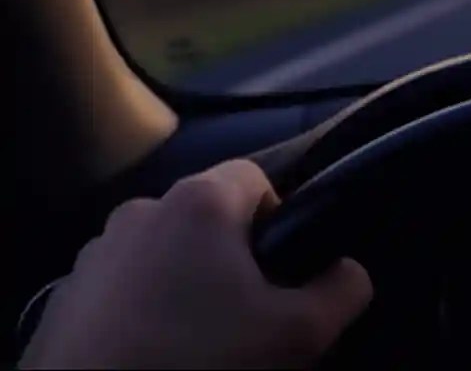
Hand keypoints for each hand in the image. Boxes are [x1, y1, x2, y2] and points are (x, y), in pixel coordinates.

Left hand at [19, 160, 372, 369]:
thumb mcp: (302, 334)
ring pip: (164, 257)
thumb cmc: (201, 363)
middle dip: (232, 262)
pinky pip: (123, 291)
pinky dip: (143, 314)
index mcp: (198, 202)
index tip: (283, 277)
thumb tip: (346, 271)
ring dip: (184, 287)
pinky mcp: (63, 299)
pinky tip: (154, 356)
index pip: (257, 178)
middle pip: (209, 221)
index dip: (281, 223)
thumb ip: (343, 288)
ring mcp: (94, 255)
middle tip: (248, 320)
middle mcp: (141, 212)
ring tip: (196, 346)